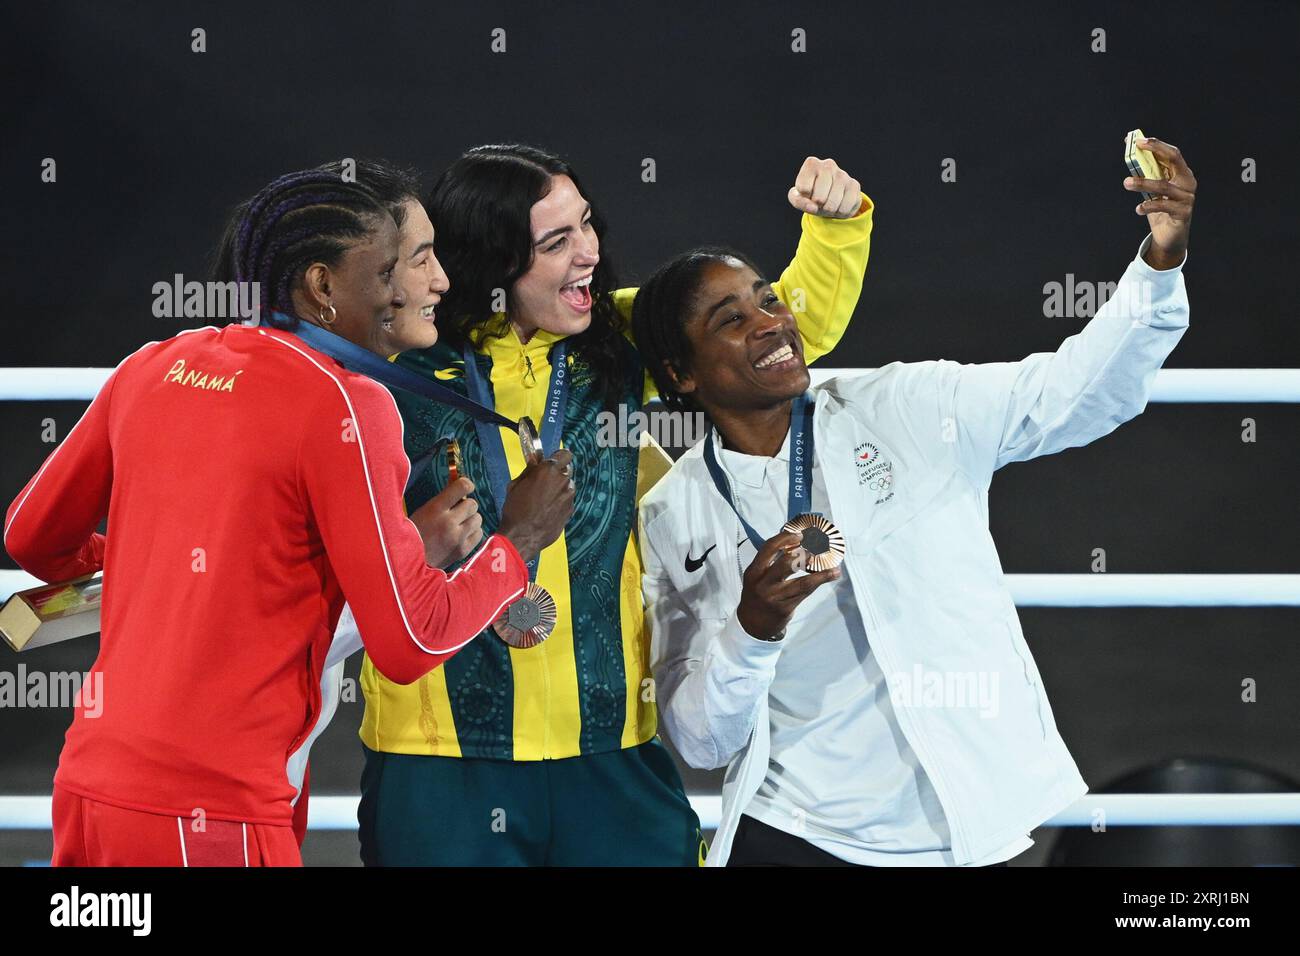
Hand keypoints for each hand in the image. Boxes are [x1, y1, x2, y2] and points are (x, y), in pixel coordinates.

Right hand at [409, 477, 482, 567]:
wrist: (408, 562)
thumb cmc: (413, 533)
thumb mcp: (422, 511)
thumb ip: (441, 501)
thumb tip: (459, 488)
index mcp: (435, 509)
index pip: (461, 487)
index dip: (466, 485)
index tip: (465, 487)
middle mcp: (449, 522)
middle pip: (473, 504)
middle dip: (466, 506)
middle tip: (458, 511)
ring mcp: (458, 538)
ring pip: (478, 519)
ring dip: (471, 519)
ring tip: (460, 524)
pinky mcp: (463, 551)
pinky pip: (479, 534)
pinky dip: (473, 532)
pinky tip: (463, 534)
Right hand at [496, 449, 575, 563]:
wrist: (522, 536)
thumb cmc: (515, 510)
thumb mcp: (515, 485)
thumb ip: (529, 471)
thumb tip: (535, 462)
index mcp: (549, 470)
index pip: (565, 454)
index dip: (558, 458)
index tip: (552, 462)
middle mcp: (563, 481)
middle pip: (568, 469)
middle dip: (558, 472)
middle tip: (547, 480)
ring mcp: (568, 496)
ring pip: (568, 485)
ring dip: (560, 488)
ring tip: (545, 499)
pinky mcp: (570, 510)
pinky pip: (567, 500)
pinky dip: (560, 502)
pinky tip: (547, 510)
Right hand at [736, 531, 840, 639]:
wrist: (751, 623)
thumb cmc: (758, 594)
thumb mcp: (757, 576)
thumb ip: (772, 561)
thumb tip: (795, 541)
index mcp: (754, 571)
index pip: (769, 549)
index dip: (785, 539)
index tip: (799, 535)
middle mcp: (763, 584)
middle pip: (785, 564)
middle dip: (804, 554)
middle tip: (817, 548)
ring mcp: (774, 597)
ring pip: (801, 582)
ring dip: (820, 573)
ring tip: (833, 566)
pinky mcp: (785, 608)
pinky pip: (805, 592)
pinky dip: (820, 581)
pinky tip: (832, 575)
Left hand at [787, 156, 863, 218]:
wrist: (829, 197)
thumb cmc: (811, 195)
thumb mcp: (798, 198)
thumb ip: (798, 201)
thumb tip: (813, 207)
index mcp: (812, 164)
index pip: (803, 188)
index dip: (804, 197)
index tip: (807, 193)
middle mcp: (828, 165)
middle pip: (819, 198)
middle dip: (818, 206)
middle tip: (819, 202)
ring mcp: (843, 174)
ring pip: (832, 204)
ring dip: (829, 211)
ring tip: (828, 204)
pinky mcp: (854, 185)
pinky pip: (845, 207)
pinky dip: (840, 213)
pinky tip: (839, 205)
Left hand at [1123, 135, 1195, 268]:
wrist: (1170, 236)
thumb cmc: (1160, 209)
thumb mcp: (1152, 190)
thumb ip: (1146, 174)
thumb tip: (1131, 154)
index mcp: (1181, 173)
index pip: (1172, 153)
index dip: (1156, 145)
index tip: (1138, 140)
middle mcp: (1187, 182)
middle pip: (1174, 160)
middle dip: (1155, 151)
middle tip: (1135, 149)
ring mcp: (1187, 197)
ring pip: (1164, 186)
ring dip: (1143, 183)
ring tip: (1126, 183)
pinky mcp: (1183, 212)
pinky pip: (1163, 206)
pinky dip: (1148, 206)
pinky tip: (1138, 209)